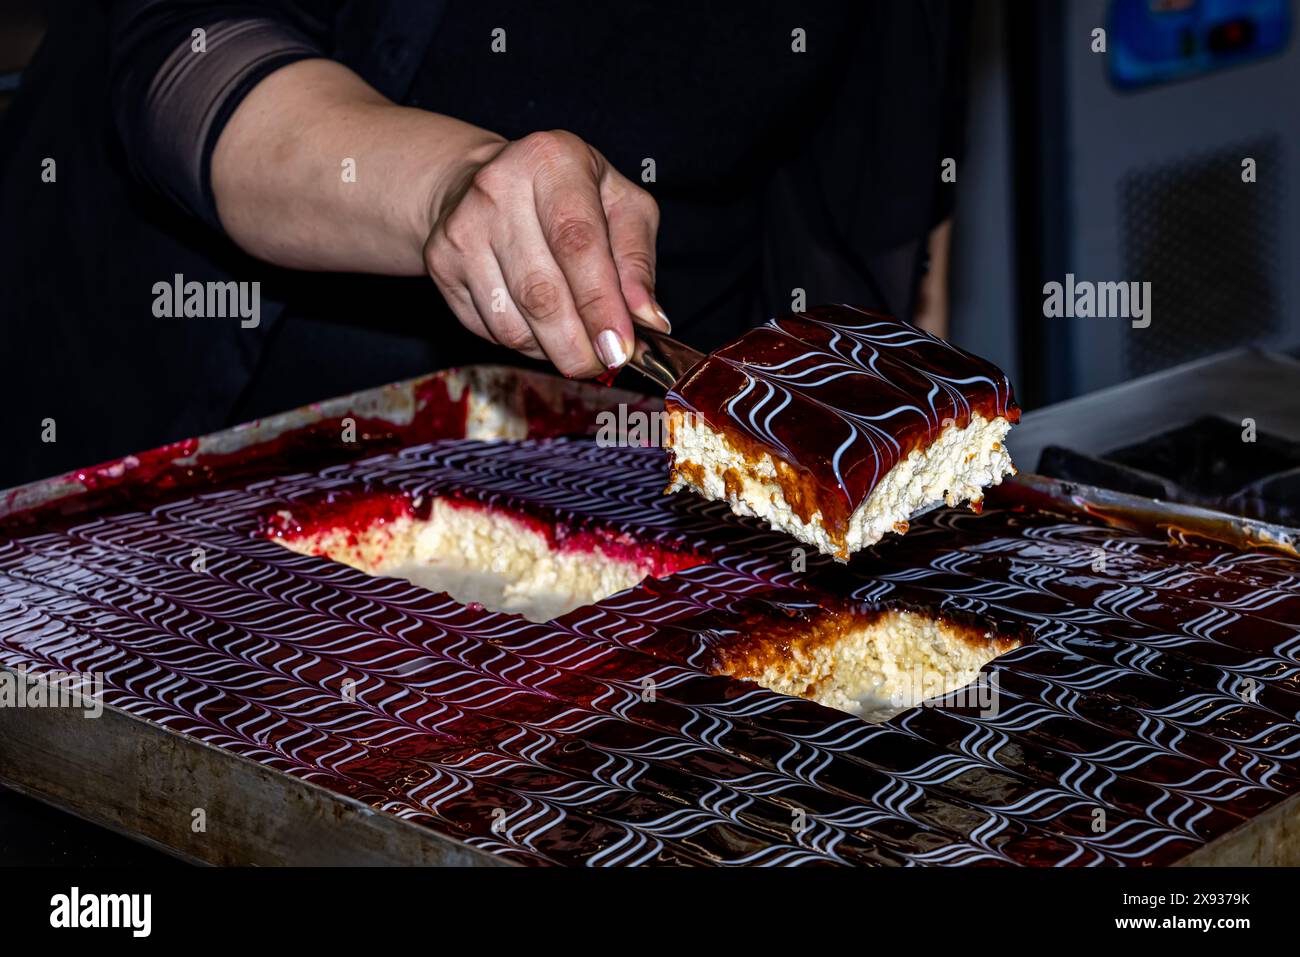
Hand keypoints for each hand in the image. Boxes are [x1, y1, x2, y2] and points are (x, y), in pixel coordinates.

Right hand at [423, 130, 668, 377]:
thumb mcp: (620, 205)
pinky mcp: (440, 263)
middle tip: (605, 364)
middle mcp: (497, 188)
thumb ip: (638, 260)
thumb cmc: (568, 196)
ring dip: (552, 349)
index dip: (600, 304)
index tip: (620, 349)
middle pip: (540, 292)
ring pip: (512, 322)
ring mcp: (461, 228)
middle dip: (578, 344)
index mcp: (551, 160)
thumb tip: (649, 319)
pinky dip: (524, 343)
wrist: (484, 181)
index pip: (577, 243)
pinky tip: (540, 326)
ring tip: (576, 340)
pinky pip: (489, 329)